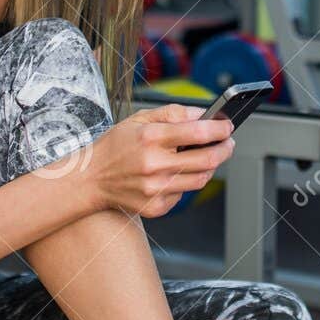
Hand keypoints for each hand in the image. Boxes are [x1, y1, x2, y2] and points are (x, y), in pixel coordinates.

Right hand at [80, 104, 234, 218]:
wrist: (91, 179)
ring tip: (206, 155)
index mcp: (151, 138)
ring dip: (210, 166)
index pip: (198, 132)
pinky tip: (176, 173)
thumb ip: (173, 113)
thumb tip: (202, 114)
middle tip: (228, 143)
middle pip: (207, 159)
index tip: (227, 126)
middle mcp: (154, 165)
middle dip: (225, 149)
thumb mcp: (139, 119)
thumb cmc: (116, 146)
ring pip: (201, 179)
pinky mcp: (156, 207)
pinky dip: (186, 182)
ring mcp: (156, 189)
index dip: (220, 128)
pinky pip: (184, 194)